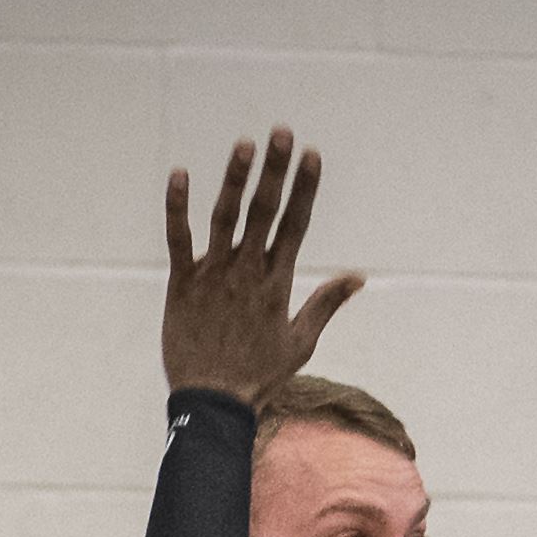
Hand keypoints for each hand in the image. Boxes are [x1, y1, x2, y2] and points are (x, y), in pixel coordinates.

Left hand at [161, 123, 362, 401]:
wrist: (214, 404)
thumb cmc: (259, 376)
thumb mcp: (301, 342)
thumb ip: (326, 302)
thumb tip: (358, 276)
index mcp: (277, 284)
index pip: (294, 225)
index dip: (304, 188)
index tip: (312, 155)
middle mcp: (247, 273)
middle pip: (264, 212)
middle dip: (275, 171)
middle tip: (282, 132)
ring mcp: (214, 276)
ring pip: (225, 217)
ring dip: (235, 178)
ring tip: (245, 144)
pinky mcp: (182, 284)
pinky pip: (179, 238)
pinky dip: (177, 207)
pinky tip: (180, 174)